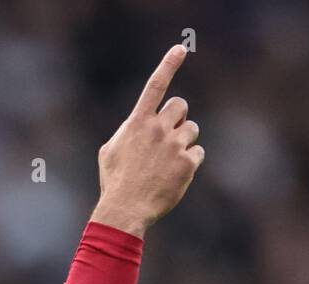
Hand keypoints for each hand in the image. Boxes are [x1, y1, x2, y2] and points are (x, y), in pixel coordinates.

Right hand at [91, 44, 203, 237]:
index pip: (156, 85)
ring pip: (191, 129)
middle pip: (181, 105)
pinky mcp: (187, 164)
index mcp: (137, 122)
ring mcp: (174, 146)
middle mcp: (158, 128)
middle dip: (178, 117)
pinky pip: (198, 153)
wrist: (126, 209)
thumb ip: (128, 132)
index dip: (169, 64)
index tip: (181, 49)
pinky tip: (175, 175)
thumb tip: (139, 127)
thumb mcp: (110, 151)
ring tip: (169, 161)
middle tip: (170, 134)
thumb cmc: (115, 181)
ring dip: (184, 141)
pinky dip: (189, 162)